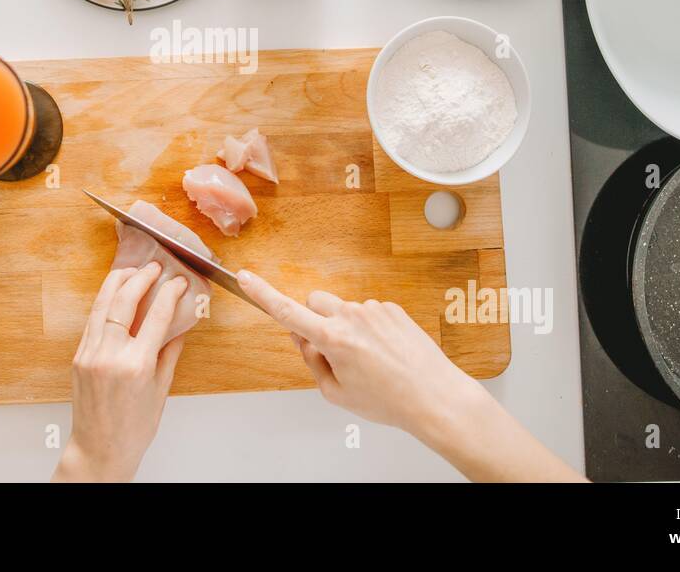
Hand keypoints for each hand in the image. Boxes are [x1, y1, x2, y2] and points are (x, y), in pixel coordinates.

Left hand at [53, 262, 187, 481]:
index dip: (170, 294)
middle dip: (141, 277)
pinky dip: (104, 302)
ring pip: (102, 305)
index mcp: (136, 365)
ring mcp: (90, 354)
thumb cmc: (133, 428)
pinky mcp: (78, 356)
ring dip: (118, 282)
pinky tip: (114, 293)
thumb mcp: (161, 390)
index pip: (156, 316)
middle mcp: (110, 355)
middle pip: (125, 300)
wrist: (100, 449)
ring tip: (132, 270)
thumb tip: (180, 325)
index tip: (179, 282)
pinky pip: (92, 320)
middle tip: (155, 267)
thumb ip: (170, 353)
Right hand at [237, 270, 584, 482]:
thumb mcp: (337, 393)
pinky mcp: (392, 308)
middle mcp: (353, 317)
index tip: (245, 278)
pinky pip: (368, 312)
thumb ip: (312, 362)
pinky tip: (385, 352)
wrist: (434, 396)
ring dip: (346, 327)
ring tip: (370, 360)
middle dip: (316, 320)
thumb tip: (303, 339)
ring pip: (344, 309)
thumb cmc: (388, 401)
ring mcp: (374, 310)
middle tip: (332, 350)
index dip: (262, 294)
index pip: (288, 311)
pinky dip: (370, 328)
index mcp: (334, 339)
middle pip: (316, 303)